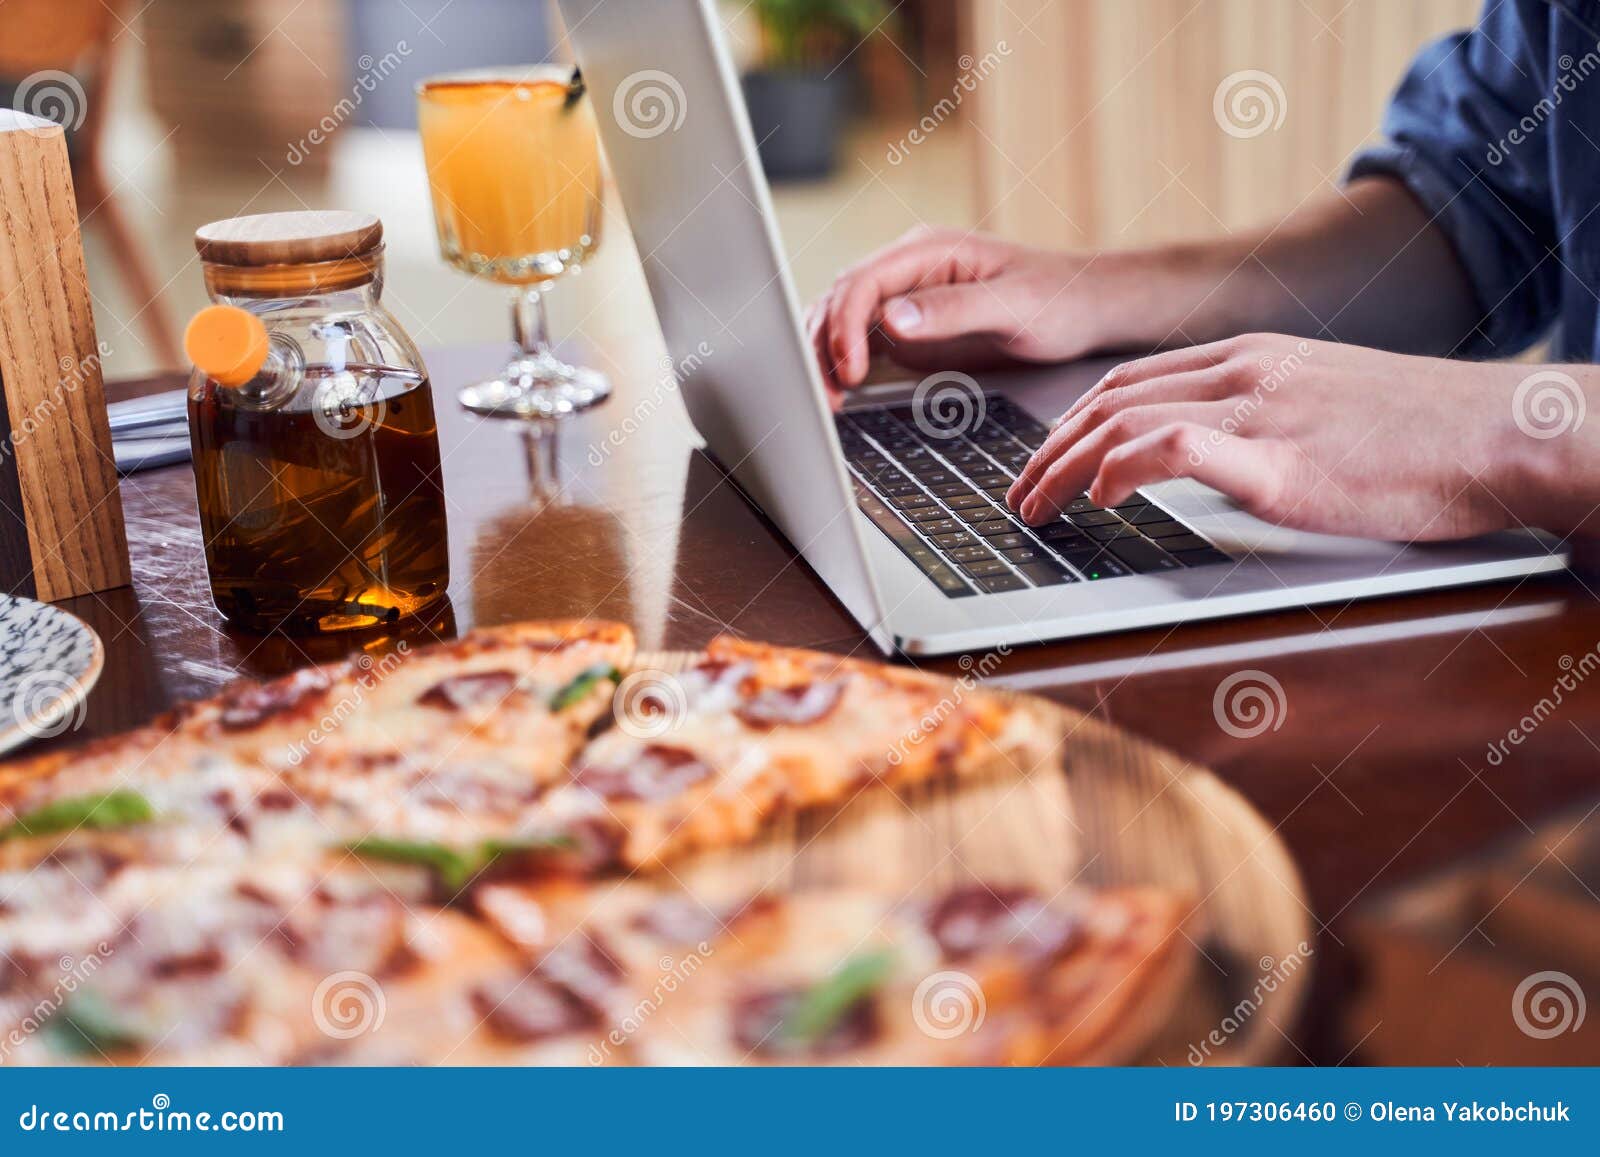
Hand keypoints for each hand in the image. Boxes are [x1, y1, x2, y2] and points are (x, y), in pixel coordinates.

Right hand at [806, 227, 1142, 391]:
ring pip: (840, 318)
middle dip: (824, 346)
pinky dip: (841, 363)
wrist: (1083, 308)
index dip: (845, 324)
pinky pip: (859, 338)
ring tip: (827, 400)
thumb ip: (952, 310)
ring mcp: (904, 296)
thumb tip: (892, 318)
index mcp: (928, 250)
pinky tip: (840, 392)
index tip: (852, 370)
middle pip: (840, 299)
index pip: (863, 281)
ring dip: (825, 356)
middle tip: (827, 396)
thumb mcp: (1012, 306)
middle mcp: (907, 268)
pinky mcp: (907, 325)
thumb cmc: (1058, 300)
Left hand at [1006, 334, 1586, 540]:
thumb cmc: (1425, 433)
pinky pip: (1177, 450)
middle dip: (1048, 448)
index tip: (1045, 456)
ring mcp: (1262, 412)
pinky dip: (1123, 469)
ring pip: (1127, 421)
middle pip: (1112, 398)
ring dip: (1064, 467)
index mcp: (1254, 357)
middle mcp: (1247, 372)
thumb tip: (1218, 451)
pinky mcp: (1282, 462)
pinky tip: (1098, 498)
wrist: (1502, 435)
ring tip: (1034, 507)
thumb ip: (1266, 415)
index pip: (1133, 378)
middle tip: (1018, 492)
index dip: (1074, 419)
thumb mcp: (1328, 404)